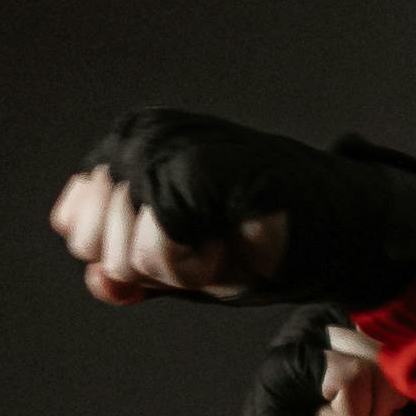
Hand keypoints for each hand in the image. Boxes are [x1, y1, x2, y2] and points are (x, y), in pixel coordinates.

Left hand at [49, 111, 415, 310]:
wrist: (340, 233)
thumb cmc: (261, 244)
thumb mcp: (179, 266)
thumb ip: (129, 273)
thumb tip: (98, 279)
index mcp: (128, 148)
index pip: (76, 227)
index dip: (126, 260)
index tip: (183, 244)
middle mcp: (143, 135)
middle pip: (96, 241)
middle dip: (151, 266)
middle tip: (207, 245)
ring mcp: (171, 143)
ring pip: (126, 247)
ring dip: (179, 268)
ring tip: (222, 242)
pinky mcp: (202, 163)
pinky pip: (160, 239)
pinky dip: (192, 264)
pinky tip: (229, 245)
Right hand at [196, 307, 415, 415]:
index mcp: (361, 325)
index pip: (414, 331)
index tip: (399, 409)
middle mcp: (333, 319)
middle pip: (398, 348)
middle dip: (392, 401)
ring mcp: (305, 337)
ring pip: (378, 363)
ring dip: (370, 412)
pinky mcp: (285, 362)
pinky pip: (351, 379)